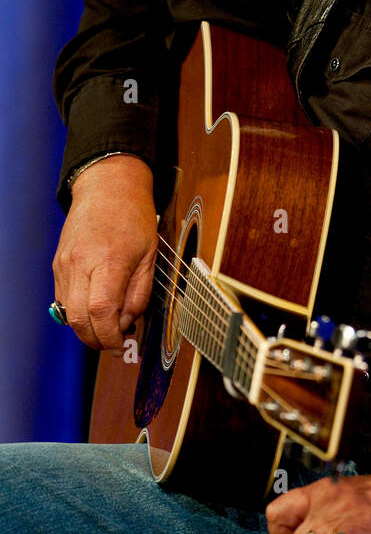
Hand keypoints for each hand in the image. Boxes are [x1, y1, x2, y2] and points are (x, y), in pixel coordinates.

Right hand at [52, 155, 157, 350]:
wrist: (107, 187)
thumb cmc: (133, 217)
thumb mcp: (150, 255)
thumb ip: (139, 293)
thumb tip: (127, 323)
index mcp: (108, 261)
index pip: (100, 312)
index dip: (109, 337)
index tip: (121, 346)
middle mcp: (80, 264)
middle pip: (78, 320)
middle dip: (97, 340)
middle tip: (115, 343)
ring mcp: (65, 265)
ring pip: (68, 314)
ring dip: (87, 329)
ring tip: (108, 326)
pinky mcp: (58, 265)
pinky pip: (64, 300)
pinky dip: (79, 312)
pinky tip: (96, 309)